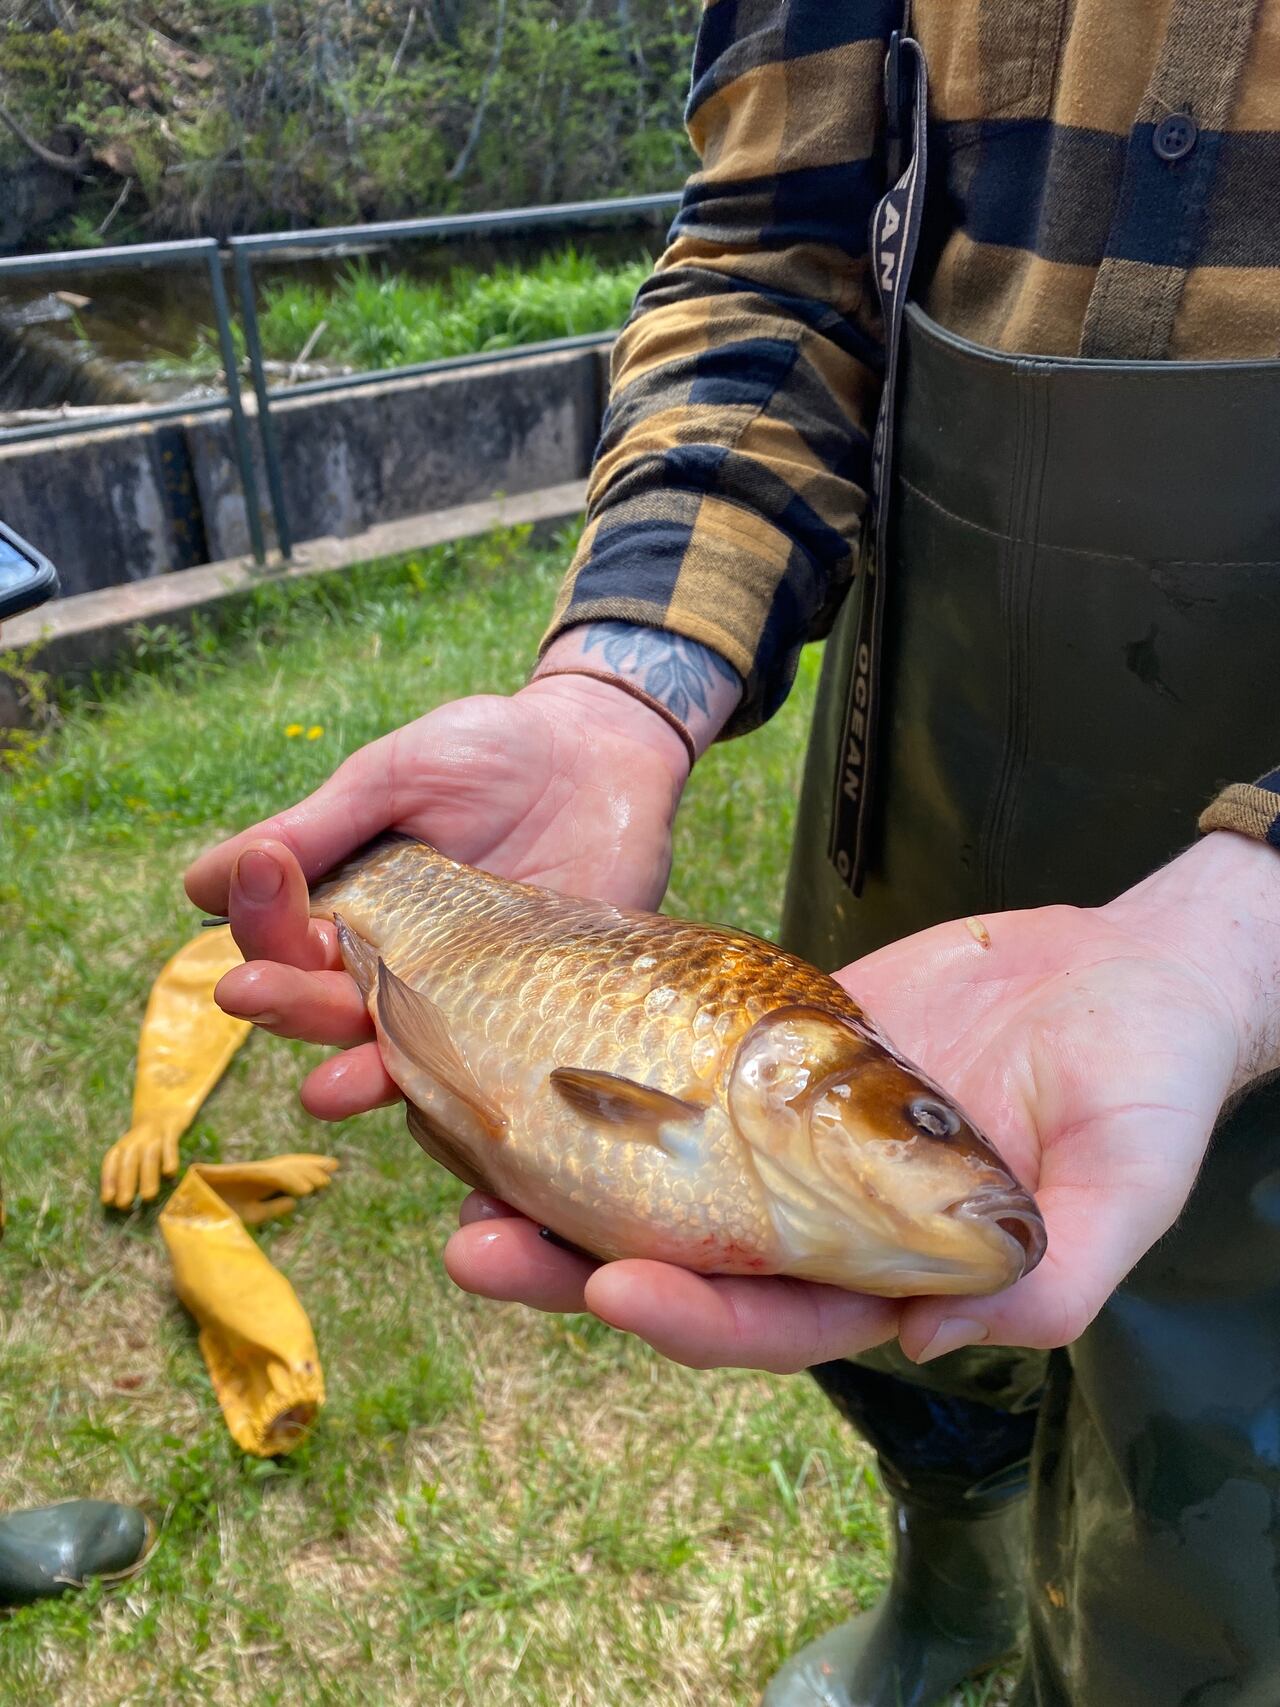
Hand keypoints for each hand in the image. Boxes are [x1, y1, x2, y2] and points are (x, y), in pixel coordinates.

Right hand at [184, 677, 690, 1118]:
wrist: (605, 751)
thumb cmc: (492, 751)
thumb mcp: (394, 774)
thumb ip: (315, 827)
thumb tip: (199, 885)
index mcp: (351, 909)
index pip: (284, 938)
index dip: (260, 916)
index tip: (260, 871)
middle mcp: (397, 966)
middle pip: (326, 1007)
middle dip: (284, 1004)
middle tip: (245, 993)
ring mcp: (466, 998)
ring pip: (400, 1053)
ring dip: (357, 1076)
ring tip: (325, 1093)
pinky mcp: (536, 1016)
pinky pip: (493, 1071)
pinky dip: (464, 1095)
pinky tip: (437, 1106)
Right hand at [189, 1155, 339, 1225]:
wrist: (187, 1213)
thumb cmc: (216, 1213)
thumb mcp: (252, 1214)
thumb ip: (272, 1208)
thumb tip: (294, 1204)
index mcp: (260, 1182)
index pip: (288, 1172)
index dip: (309, 1169)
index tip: (331, 1171)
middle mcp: (256, 1174)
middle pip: (288, 1165)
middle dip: (311, 1165)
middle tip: (335, 1165)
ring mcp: (247, 1173)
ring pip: (281, 1169)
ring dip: (302, 1175)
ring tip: (323, 1182)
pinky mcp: (239, 1175)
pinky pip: (268, 1176)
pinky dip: (287, 1181)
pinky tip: (303, 1189)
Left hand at [444, 833, 1279, 1371]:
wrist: (1132, 972)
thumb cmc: (1148, 1080)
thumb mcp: (1129, 1178)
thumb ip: (1053, 1275)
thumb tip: (931, 1343)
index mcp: (894, 1273)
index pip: (775, 1319)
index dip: (693, 1318)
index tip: (609, 1288)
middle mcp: (823, 1217)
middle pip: (683, 1257)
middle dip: (575, 1263)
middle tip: (472, 1245)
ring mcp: (789, 1136)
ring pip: (660, 1172)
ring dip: (561, 1176)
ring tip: (457, 1159)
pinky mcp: (775, 1055)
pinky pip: (677, 1077)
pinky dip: (605, 1079)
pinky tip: (526, 1060)